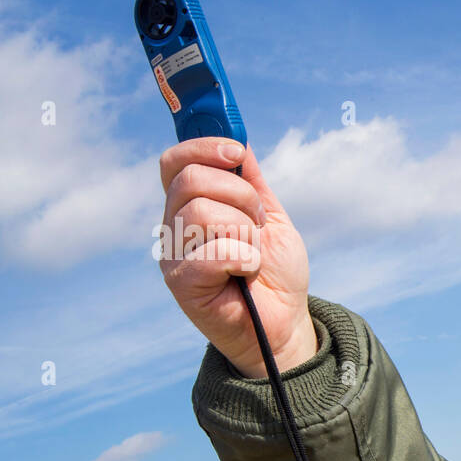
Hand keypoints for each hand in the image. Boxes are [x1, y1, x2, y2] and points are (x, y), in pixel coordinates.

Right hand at [158, 139, 315, 378]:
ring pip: (202, 212)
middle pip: (191, 180)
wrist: (285, 322)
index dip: (203, 147)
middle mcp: (174, 226)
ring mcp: (174, 255)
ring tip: (253, 253)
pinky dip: (243, 258)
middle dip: (240, 196)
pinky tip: (248, 272)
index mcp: (190, 205)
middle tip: (257, 224)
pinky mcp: (182, 284)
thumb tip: (238, 138)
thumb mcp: (269, 216)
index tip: (237, 154)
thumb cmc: (275, 272)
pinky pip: (211, 252)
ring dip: (244, 231)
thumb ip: (251, 181)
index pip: (175, 162)